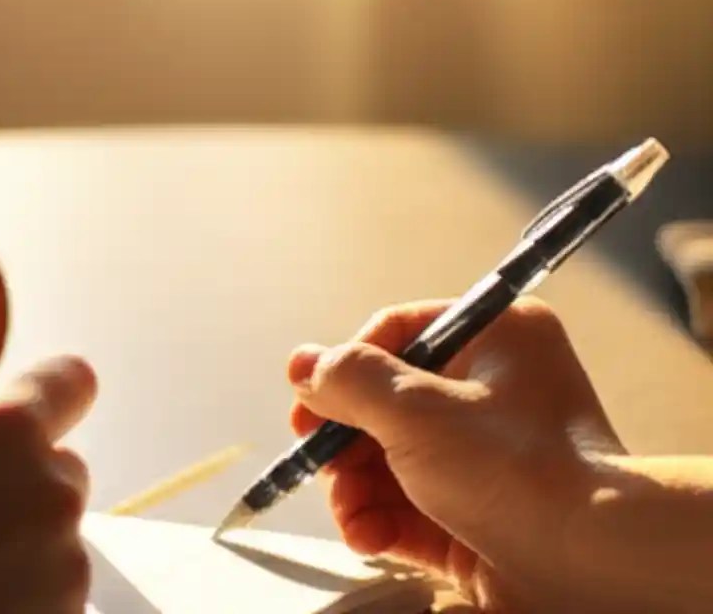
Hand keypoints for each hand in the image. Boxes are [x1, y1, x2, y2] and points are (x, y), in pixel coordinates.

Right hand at [0, 356, 97, 613]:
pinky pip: (53, 595)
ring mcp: (67, 567)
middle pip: (61, 469)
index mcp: (6, 431)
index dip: (45, 395)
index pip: (70, 380)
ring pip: (57, 538)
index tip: (14, 424)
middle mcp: (52, 493)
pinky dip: (22, 599)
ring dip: (18, 547)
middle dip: (17, 482)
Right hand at [287, 298, 624, 611]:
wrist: (593, 564)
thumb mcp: (416, 410)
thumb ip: (350, 381)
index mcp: (498, 339)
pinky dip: (381, 523)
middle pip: (388, 405)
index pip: (400, 332)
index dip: (346, 368)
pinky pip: (412, 509)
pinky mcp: (481, 516)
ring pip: (392, 462)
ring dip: (355, 489)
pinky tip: (369, 537)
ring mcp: (489, 459)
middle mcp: (497, 392)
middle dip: (346, 442)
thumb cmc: (519, 469)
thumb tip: (303, 365)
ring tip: (351, 514)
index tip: (307, 403)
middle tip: (320, 465)